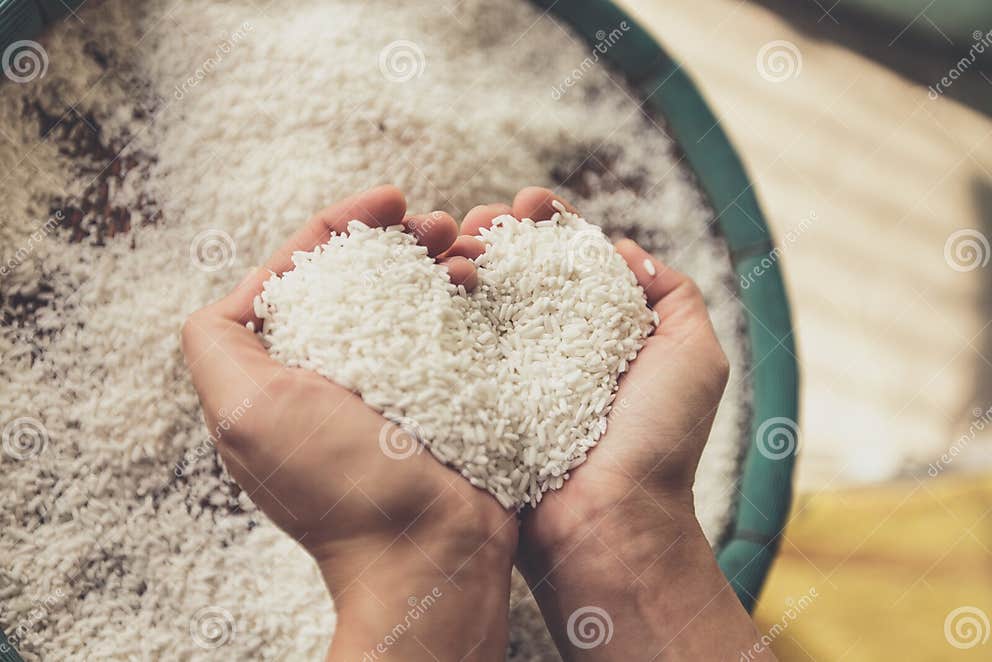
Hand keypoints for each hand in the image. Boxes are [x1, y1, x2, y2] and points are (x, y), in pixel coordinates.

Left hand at [181, 186, 516, 661]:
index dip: (339, 224)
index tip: (389, 197)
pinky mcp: (438, 395)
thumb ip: (217, 343)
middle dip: (396, 236)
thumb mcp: (248, 411)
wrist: (431, 550)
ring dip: (435, 258)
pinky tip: (482, 283)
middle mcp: (332, 372)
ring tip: (467, 247)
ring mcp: (388, 383)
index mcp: (282, 369)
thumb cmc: (341, 486)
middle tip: (437, 223)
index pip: (302, 271)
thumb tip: (242, 291)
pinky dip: (463, 296)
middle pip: (358, 276)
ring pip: (407, 295)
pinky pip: (447, 326)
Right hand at [458, 187, 766, 659]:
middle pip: (517, 272)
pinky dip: (440, 306)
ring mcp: (510, 373)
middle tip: (482, 218)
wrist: (610, 522)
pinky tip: (433, 277)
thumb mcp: (696, 358)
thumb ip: (676, 297)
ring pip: (479, 299)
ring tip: (452, 240)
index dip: (550, 225)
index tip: (530, 201)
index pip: (571, 261)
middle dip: (497, 233)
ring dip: (462, 258)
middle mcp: (553, 347)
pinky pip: (453, 345)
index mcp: (602, 332)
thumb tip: (624, 249)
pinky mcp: (476, 400)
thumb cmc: (660, 441)